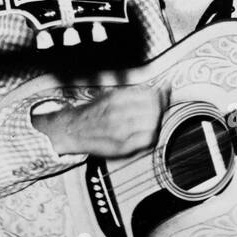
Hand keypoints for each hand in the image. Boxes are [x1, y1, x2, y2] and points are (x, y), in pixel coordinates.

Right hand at [36, 82, 166, 157]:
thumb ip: (135, 93)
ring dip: (157, 121)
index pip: (150, 96)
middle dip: (161, 108)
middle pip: (153, 110)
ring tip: (153, 119)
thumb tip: (162, 89)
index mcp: (116, 99)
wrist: (73, 130)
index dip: (161, 95)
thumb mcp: (111, 95)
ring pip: (152, 125)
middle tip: (161, 108)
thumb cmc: (94, 112)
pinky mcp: (122, 147)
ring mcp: (120, 132)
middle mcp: (118, 114)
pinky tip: (148, 131)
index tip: (164, 95)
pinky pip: (147, 140)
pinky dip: (153, 135)